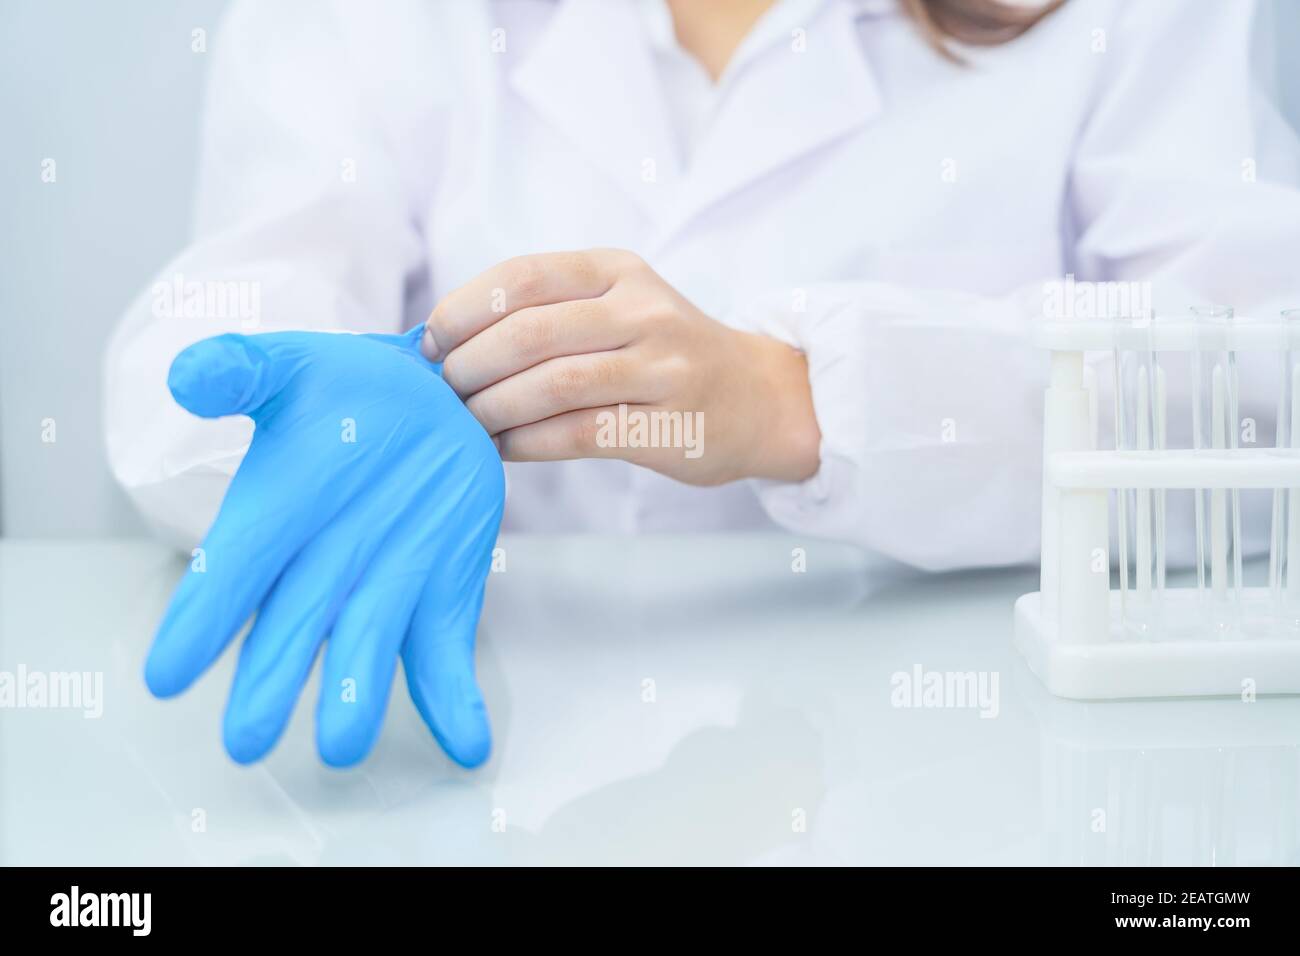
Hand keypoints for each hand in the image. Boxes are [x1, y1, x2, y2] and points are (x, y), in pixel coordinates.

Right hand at [147, 326, 503, 767]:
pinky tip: (468, 747)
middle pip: (287, 634)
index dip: (196, 622)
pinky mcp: (439, 598)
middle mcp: (319, 568)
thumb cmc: (339, 389)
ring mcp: (382, 589)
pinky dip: (455, 703)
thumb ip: (240, 371)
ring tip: (343, 746)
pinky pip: (443, 659)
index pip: (225, 574)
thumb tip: (190, 375)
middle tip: (246, 741)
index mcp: (273, 517)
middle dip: (267, 685)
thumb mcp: (288, 368)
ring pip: (364, 653)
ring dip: (354, 700)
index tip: (165, 674)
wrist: (424, 398)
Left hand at [423, 250, 819, 485]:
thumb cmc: (668, 354)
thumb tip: (444, 340)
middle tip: (444, 389)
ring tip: (466, 421)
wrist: (762, 398)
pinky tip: (503, 448)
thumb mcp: (621, 304)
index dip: (464, 310)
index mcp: (619, 270)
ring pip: (551, 383)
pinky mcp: (668, 427)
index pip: (522, 277)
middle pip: (529, 332)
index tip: (431, 342)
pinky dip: (527, 442)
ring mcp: (661, 369)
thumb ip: (550, 311)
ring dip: (492, 407)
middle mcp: (643, 311)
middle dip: (469, 364)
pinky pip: (578, 433)